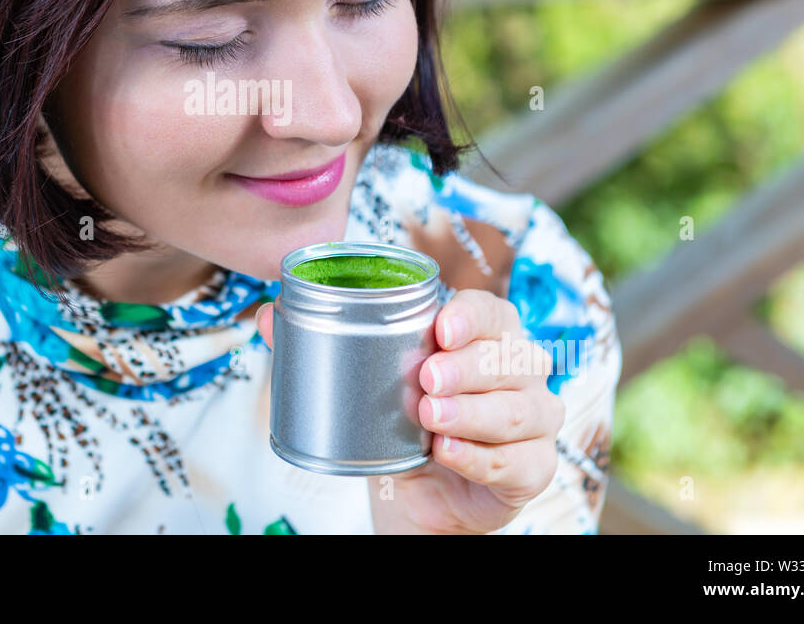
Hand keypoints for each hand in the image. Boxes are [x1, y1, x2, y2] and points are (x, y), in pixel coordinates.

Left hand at [255, 288, 564, 533]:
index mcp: (488, 336)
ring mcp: (535, 421)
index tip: (440, 326)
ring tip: (429, 416)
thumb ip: (321, 341)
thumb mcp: (364, 379)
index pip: (494, 312)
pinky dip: (482, 458)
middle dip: (467, 366)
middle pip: (511, 358)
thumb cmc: (400, 419)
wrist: (414, 491)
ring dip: (474, 412)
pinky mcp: (534, 468)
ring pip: (519, 410)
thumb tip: (268, 313)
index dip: (472, 315)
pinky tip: (447, 452)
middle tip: (424, 378)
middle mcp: (521, 372)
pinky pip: (519, 462)